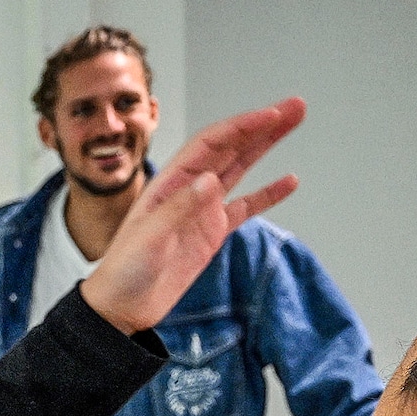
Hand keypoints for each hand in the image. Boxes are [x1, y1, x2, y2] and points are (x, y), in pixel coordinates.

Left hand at [82, 98, 305, 334]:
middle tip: (295, 106)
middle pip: (230, 148)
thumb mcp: (147, 239)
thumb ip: (178, 209)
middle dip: (262, 126)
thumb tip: (210, 179)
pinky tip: (289, 181)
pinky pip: (245, 207)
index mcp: (169, 185)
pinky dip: (268, 194)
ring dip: (266, 146)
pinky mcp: (211, 233)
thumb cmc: (123, 273)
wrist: (121, 309)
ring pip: (240, 169)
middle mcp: (187, 191)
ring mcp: (202, 211)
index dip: (240, 127)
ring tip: (293, 123)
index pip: (210, 145)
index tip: (269, 115)